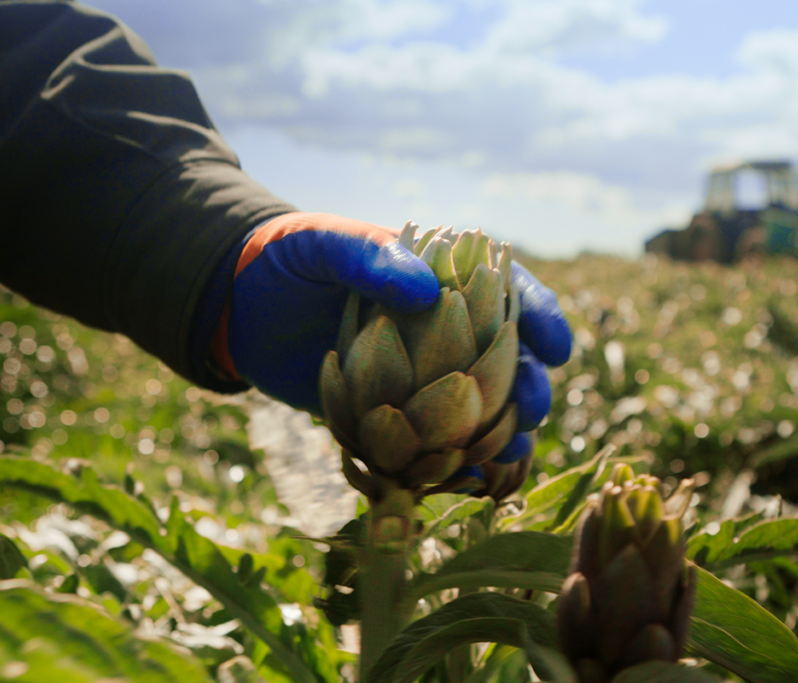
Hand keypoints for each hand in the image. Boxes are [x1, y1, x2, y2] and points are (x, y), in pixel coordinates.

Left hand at [211, 212, 571, 471]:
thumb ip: (372, 258)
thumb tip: (428, 291)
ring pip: (483, 413)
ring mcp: (423, 381)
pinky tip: (466, 484)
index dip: (540, 319)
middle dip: (528, 387)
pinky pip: (436, 447)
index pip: (509, 295)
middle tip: (529, 409)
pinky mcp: (395, 421)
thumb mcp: (326, 245)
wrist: (240, 309)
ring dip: (501, 437)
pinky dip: (456, 467)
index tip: (557, 346)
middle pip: (509, 363)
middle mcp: (445, 334)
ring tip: (504, 460)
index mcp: (443, 280)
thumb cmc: (291, 262)